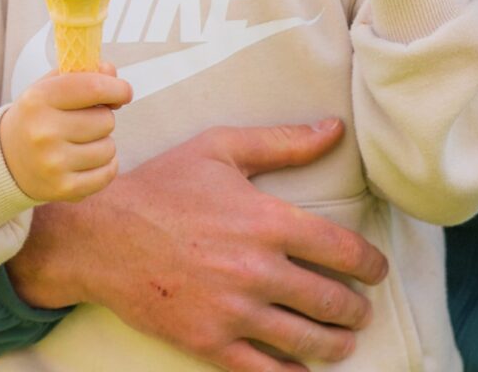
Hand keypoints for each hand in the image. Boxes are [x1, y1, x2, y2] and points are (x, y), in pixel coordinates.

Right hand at [0, 65, 131, 202]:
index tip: (123, 92)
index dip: (117, 88)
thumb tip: (110, 71)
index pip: (93, 87)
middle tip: (84, 122)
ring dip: (103, 143)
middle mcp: (43, 132)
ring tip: (81, 143)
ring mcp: (53, 163)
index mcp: (39, 100)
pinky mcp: (63, 188)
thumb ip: (81, 74)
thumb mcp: (48, 87)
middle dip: (103, 118)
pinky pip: (108, 173)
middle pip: (105, 120)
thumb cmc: (36, 117)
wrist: (5, 159)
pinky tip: (87, 160)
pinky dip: (105, 166)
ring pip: (109, 148)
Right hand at [6, 120, 388, 371]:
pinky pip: (263, 371)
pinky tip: (301, 370)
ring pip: (305, 341)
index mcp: (268, 221)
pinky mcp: (208, 343)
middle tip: (361, 310)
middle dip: (356, 309)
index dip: (370, 265)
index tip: (377, 270)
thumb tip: (334, 129)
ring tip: (343, 342)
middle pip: (330, 301)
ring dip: (335, 345)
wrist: (99, 235)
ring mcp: (233, 312)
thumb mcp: (221, 149)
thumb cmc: (162, 186)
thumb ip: (283, 143)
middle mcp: (257, 269)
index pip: (343, 250)